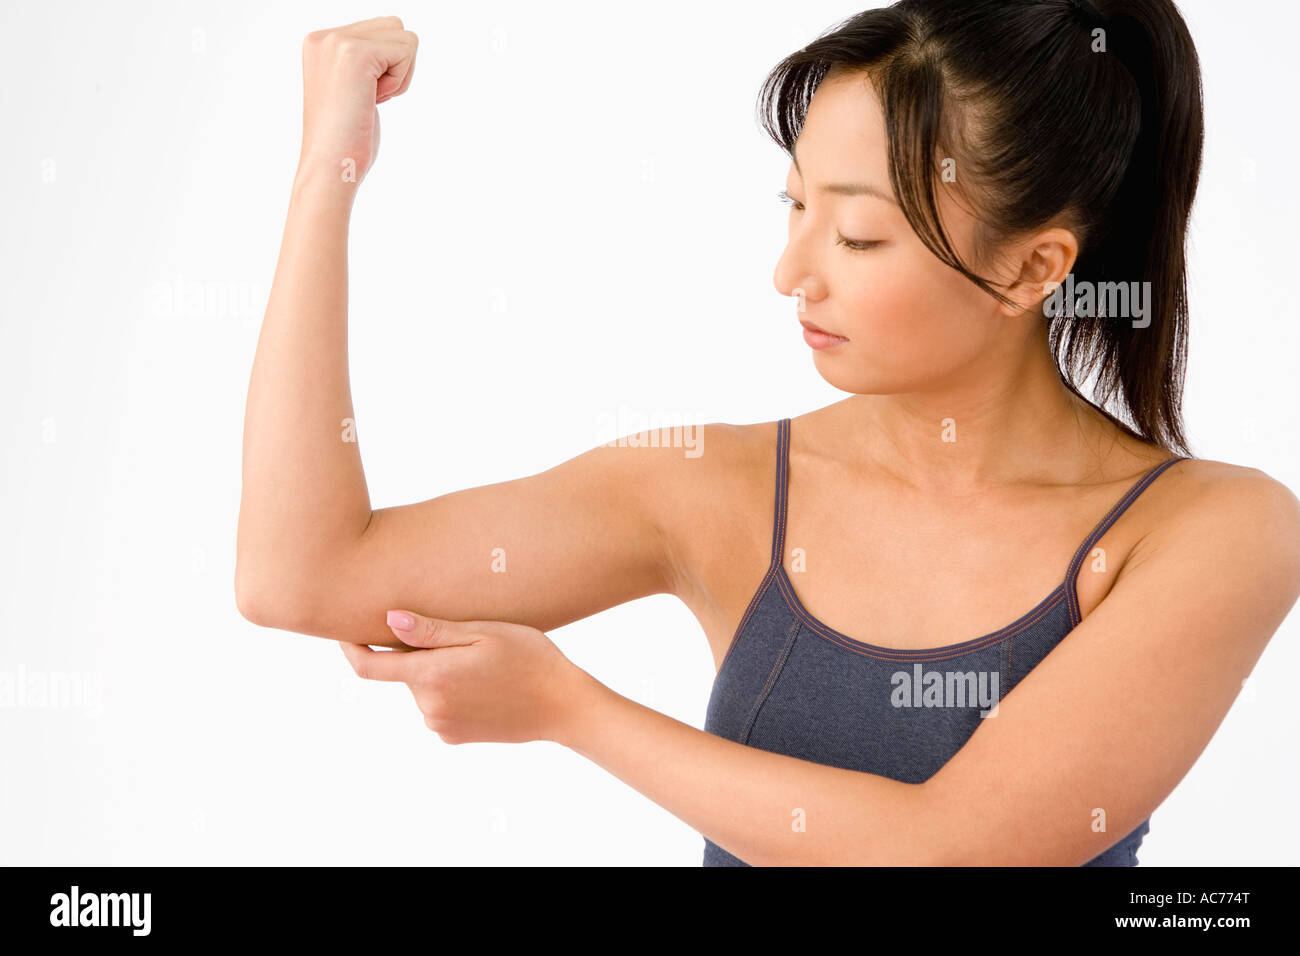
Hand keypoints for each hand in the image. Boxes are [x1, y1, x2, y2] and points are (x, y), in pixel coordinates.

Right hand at [298, 16, 418, 184]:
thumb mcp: (352, 89)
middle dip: (395, 66)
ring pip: (404, 38)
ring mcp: (338, 42)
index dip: (383, 68)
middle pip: (395, 27)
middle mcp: (324, 37)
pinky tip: (373, 101)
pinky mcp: (355, 53)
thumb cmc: (345, 141)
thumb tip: (402, 41)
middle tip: (368, 98)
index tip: (359, 97)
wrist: (330, 168)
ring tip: (369, 99)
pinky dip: (400, 82)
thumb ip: (367, 61)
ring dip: (399, 74)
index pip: (380, 30)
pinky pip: (406, 52)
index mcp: (320, 43)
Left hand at [339, 610, 590, 744]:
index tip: (345, 630)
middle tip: (461, 636)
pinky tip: (483, 684)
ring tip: (480, 661)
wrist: (563, 706)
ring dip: (437, 672)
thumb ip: (432, 630)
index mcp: (432, 676)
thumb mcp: (484, 632)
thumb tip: (388, 619)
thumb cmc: (529, 658)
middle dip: (418, 653)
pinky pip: (438, 708)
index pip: (369, 667)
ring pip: (422, 689)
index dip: (350, 647)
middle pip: (403, 672)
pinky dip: (450, 693)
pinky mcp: (454, 738)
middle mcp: (429, 706)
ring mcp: (441, 726)